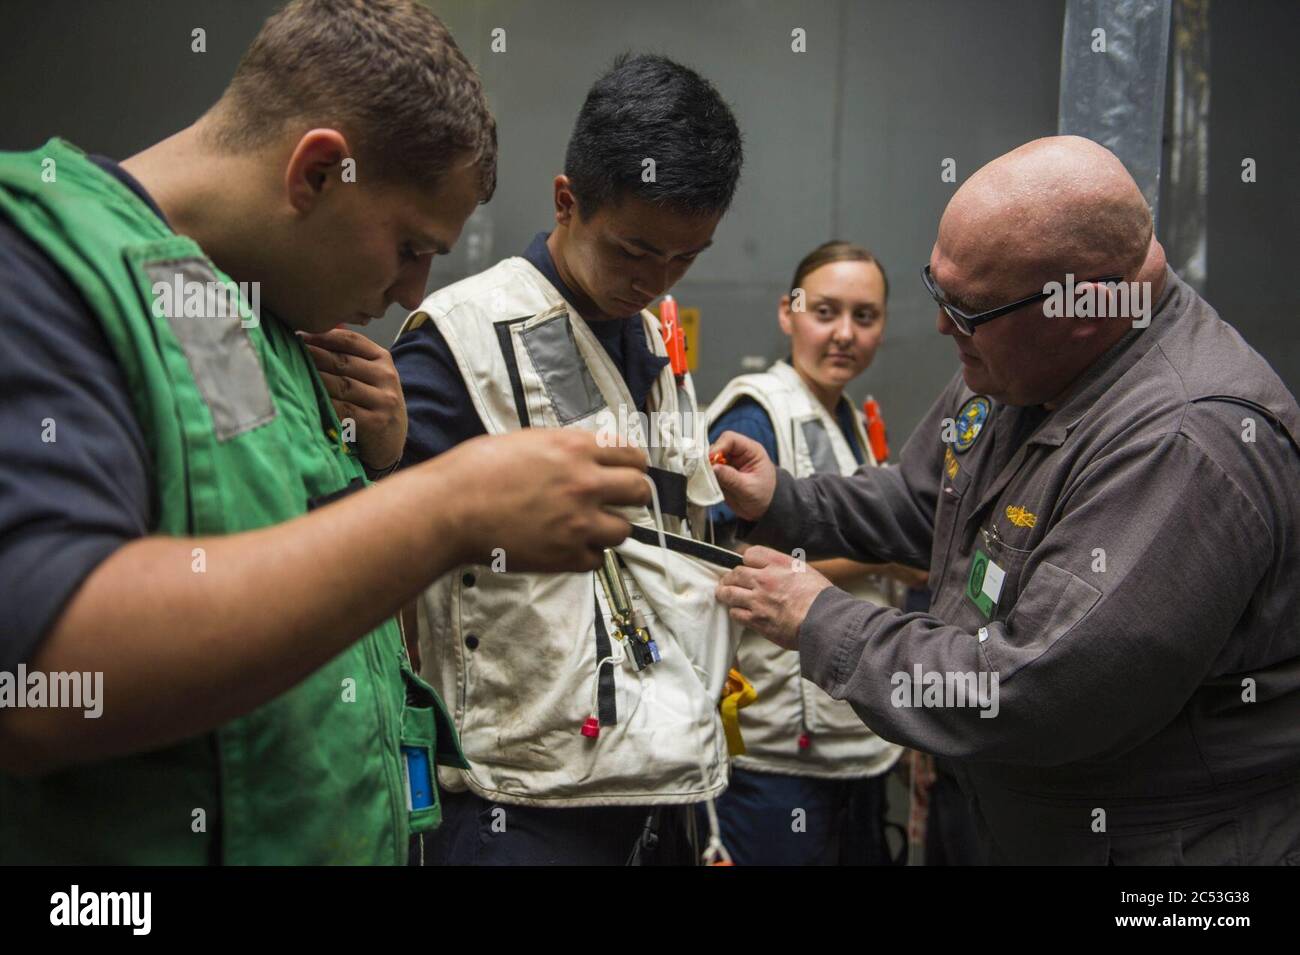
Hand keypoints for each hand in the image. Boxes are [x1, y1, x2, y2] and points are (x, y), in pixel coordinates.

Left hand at [301, 328, 405, 471]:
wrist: (391, 442)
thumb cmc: (371, 405)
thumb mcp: (369, 377)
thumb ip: (348, 359)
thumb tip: (306, 338)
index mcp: (383, 359)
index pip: (351, 340)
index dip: (323, 336)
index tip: (299, 334)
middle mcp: (387, 377)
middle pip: (343, 361)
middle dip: (313, 355)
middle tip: (288, 351)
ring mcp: (384, 400)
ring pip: (341, 385)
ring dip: (314, 378)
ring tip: (291, 372)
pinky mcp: (376, 422)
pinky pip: (343, 409)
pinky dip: (324, 403)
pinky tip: (307, 398)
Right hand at [436, 429, 649, 571]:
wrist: (450, 509)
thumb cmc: (476, 472)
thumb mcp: (527, 441)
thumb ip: (564, 449)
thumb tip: (586, 456)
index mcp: (575, 448)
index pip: (632, 455)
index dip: (632, 465)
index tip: (627, 472)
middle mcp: (585, 483)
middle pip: (640, 490)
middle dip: (632, 495)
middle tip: (619, 500)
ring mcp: (579, 522)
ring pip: (624, 529)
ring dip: (609, 528)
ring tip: (587, 526)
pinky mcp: (566, 555)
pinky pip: (597, 560)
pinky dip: (586, 555)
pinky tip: (568, 546)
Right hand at [709, 431, 777, 521]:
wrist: (763, 509)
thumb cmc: (763, 496)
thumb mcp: (748, 489)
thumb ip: (731, 478)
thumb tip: (713, 468)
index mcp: (751, 451)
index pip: (730, 439)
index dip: (718, 447)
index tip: (710, 460)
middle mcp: (738, 454)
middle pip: (717, 447)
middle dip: (710, 458)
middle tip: (705, 472)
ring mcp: (729, 463)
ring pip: (710, 458)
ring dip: (707, 468)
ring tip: (707, 480)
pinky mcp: (722, 473)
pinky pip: (709, 470)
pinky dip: (706, 476)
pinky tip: (707, 483)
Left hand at [715, 545, 832, 649]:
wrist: (824, 621)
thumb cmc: (821, 598)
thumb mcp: (805, 571)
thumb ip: (786, 568)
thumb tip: (775, 570)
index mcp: (779, 564)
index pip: (751, 553)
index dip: (746, 560)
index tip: (746, 565)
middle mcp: (765, 579)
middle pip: (735, 573)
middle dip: (730, 577)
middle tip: (728, 581)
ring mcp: (758, 600)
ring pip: (729, 593)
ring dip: (725, 593)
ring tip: (724, 594)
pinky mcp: (756, 620)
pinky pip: (736, 613)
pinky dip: (735, 612)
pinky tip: (738, 612)